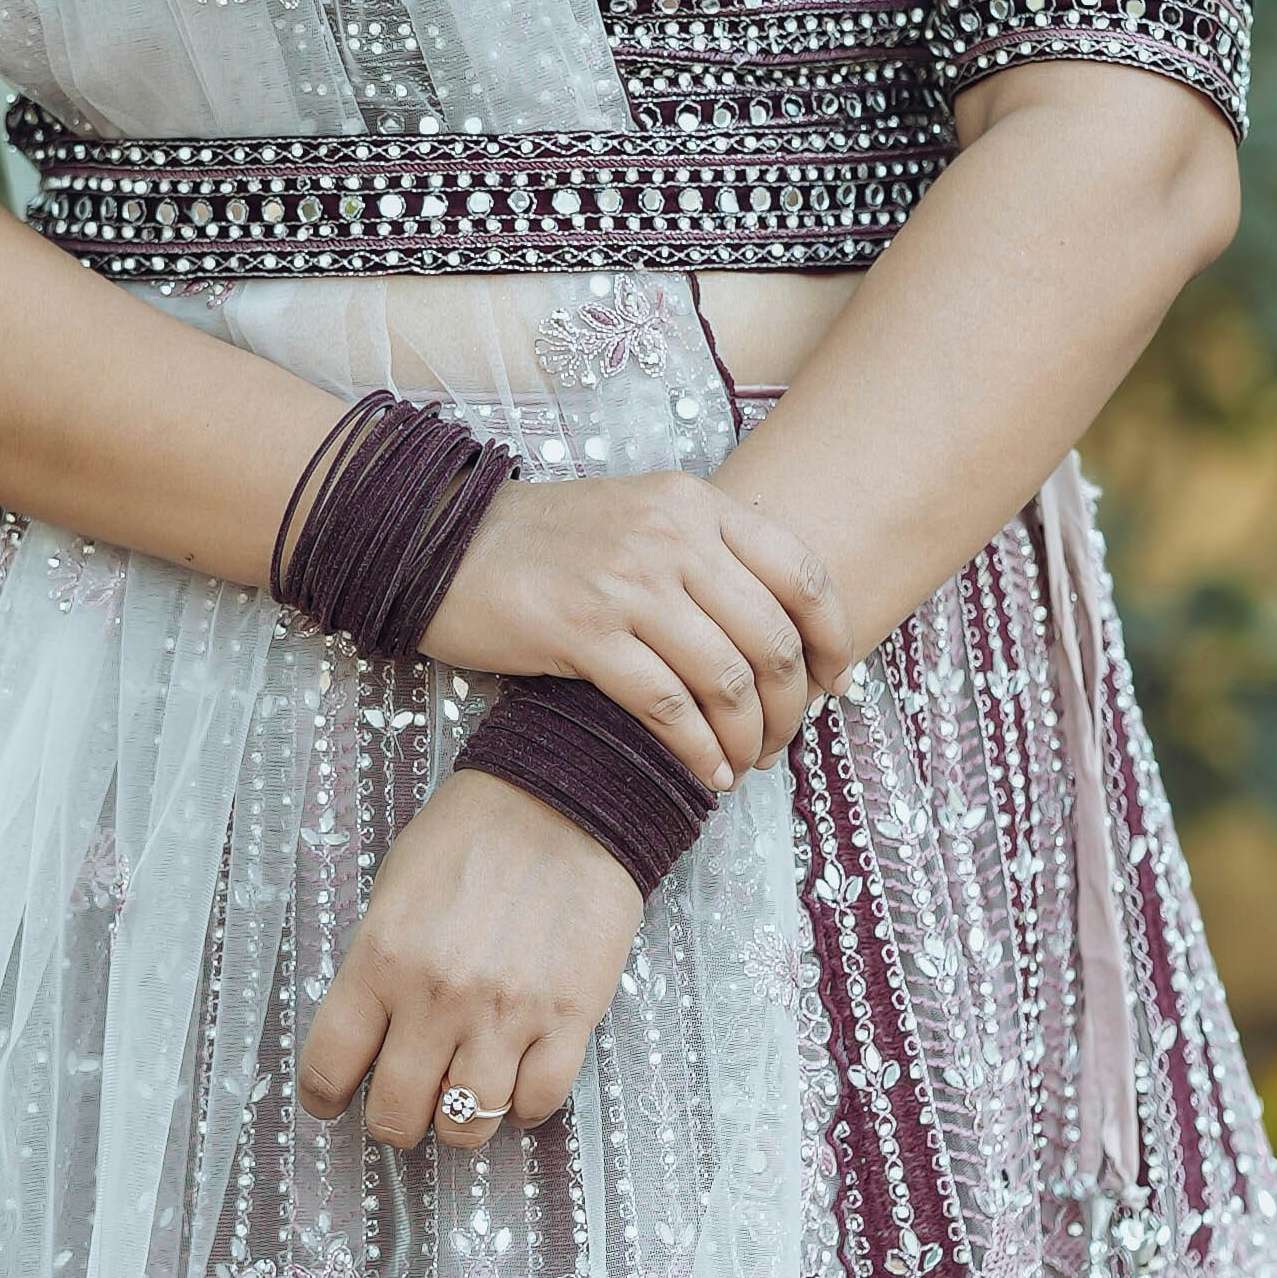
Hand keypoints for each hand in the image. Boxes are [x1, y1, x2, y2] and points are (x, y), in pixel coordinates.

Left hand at [298, 769, 647, 1151]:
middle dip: (392, 1123)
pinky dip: (523, 1108)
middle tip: (403, 1110)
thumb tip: (370, 1031)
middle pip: (395, 1113)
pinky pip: (537, 1102)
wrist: (568, 798)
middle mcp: (437, 998)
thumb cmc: (474, 832)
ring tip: (461, 1101)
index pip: (328, 1066)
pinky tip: (517, 1084)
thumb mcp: (395, 888)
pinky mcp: (568, 1017)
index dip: (322, 1098)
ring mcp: (506, 1014)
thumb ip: (377, 964)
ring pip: (467, 1124)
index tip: (330, 1101)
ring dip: (458, 1124)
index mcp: (380, 960)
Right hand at [421, 469, 849, 780]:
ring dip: (748, 739)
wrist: (441, 544)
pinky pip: (667, 706)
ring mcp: (628, 584)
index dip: (832, 640)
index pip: (801, 575)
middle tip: (780, 742)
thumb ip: (705, 554)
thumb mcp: (638, 517)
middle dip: (789, 707)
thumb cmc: (544, 543)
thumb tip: (776, 630)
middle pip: (771, 639)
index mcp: (695, 504)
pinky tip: (705, 773)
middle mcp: (671, 536)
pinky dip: (698, 750)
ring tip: (743, 765)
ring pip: (727, 680)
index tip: (835, 684)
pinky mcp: (583, 632)